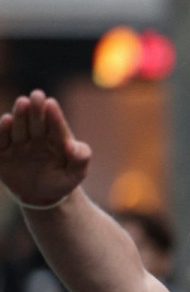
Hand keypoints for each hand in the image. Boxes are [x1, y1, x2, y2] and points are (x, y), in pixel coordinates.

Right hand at [0, 90, 91, 206]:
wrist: (41, 195)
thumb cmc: (62, 180)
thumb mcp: (76, 174)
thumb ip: (80, 159)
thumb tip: (71, 145)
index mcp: (57, 139)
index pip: (56, 126)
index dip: (54, 116)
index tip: (52, 103)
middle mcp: (37, 137)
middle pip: (36, 122)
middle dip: (36, 109)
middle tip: (37, 95)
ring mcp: (19, 144)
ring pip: (19, 128)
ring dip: (20, 116)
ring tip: (23, 103)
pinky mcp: (3, 152)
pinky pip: (1, 141)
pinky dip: (2, 132)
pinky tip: (5, 120)